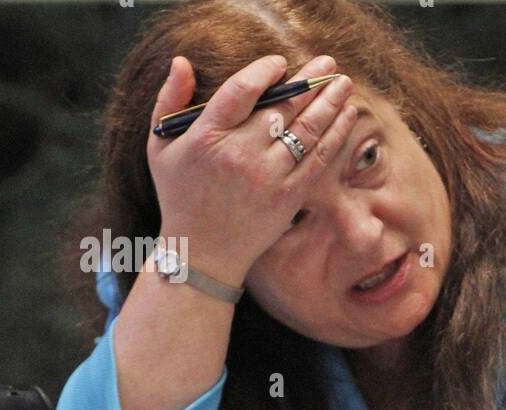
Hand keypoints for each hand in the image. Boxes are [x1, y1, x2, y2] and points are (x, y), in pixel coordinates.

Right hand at [148, 53, 358, 284]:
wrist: (202, 252)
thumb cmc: (180, 194)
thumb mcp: (160, 146)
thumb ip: (170, 100)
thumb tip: (183, 61)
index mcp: (206, 137)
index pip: (241, 91)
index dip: (264, 72)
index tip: (280, 62)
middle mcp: (239, 154)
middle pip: (282, 108)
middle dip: (310, 81)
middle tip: (327, 63)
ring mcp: (267, 177)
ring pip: (306, 130)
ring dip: (329, 103)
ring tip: (343, 83)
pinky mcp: (288, 196)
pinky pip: (318, 158)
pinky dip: (335, 134)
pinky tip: (345, 116)